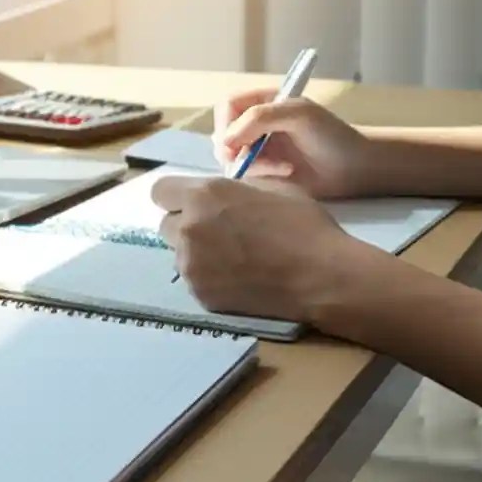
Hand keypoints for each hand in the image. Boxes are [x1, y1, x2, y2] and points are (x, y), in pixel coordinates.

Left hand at [152, 175, 376, 323]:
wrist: (320, 275)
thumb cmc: (302, 224)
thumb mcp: (270, 187)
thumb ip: (233, 188)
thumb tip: (220, 194)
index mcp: (204, 195)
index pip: (160, 191)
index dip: (176, 197)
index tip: (193, 203)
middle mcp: (189, 228)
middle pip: (166, 224)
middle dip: (185, 225)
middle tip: (217, 232)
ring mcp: (191, 265)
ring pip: (179, 254)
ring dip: (197, 252)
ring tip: (232, 259)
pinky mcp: (200, 294)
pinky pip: (194, 279)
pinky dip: (208, 278)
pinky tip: (237, 279)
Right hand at [212, 89, 373, 198]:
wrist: (355, 169)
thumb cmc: (332, 135)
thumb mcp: (298, 114)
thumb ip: (260, 118)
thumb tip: (226, 141)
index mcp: (263, 102)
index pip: (227, 106)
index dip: (225, 124)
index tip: (234, 143)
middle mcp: (256, 125)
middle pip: (222, 133)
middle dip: (233, 149)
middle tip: (247, 160)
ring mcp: (259, 149)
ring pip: (231, 157)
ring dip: (252, 164)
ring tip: (281, 167)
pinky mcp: (264, 173)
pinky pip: (244, 175)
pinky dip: (261, 175)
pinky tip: (286, 173)